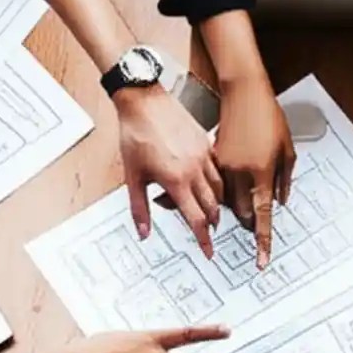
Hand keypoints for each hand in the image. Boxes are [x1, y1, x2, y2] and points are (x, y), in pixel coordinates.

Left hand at [115, 87, 223, 256]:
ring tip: (209, 210)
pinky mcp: (206, 142)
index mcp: (176, 181)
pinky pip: (219, 168)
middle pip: (213, 207)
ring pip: (219, 188)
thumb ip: (139, 208)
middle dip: (212, 224)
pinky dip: (218, 181)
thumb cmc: (135, 135)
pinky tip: (209, 183)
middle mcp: (195, 170)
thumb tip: (143, 233)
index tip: (208, 252)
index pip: (196, 219)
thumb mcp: (132, 176)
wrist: (143, 101)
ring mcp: (203, 155)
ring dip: (216, 204)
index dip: (203, 240)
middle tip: (208, 232)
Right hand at [215, 73, 295, 268]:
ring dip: (237, 203)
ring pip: (229, 200)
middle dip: (249, 218)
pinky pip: (219, 184)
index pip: (262, 215)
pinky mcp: (214, 158)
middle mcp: (240, 173)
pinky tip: (233, 179)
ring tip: (247, 190)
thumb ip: (284, 179)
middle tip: (256, 217)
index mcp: (261, 172)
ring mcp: (224, 166)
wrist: (244, 93)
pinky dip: (226, 188)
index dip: (262, 240)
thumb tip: (280, 203)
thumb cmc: (269, 117)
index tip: (261, 261)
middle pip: (242, 212)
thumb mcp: (287, 149)